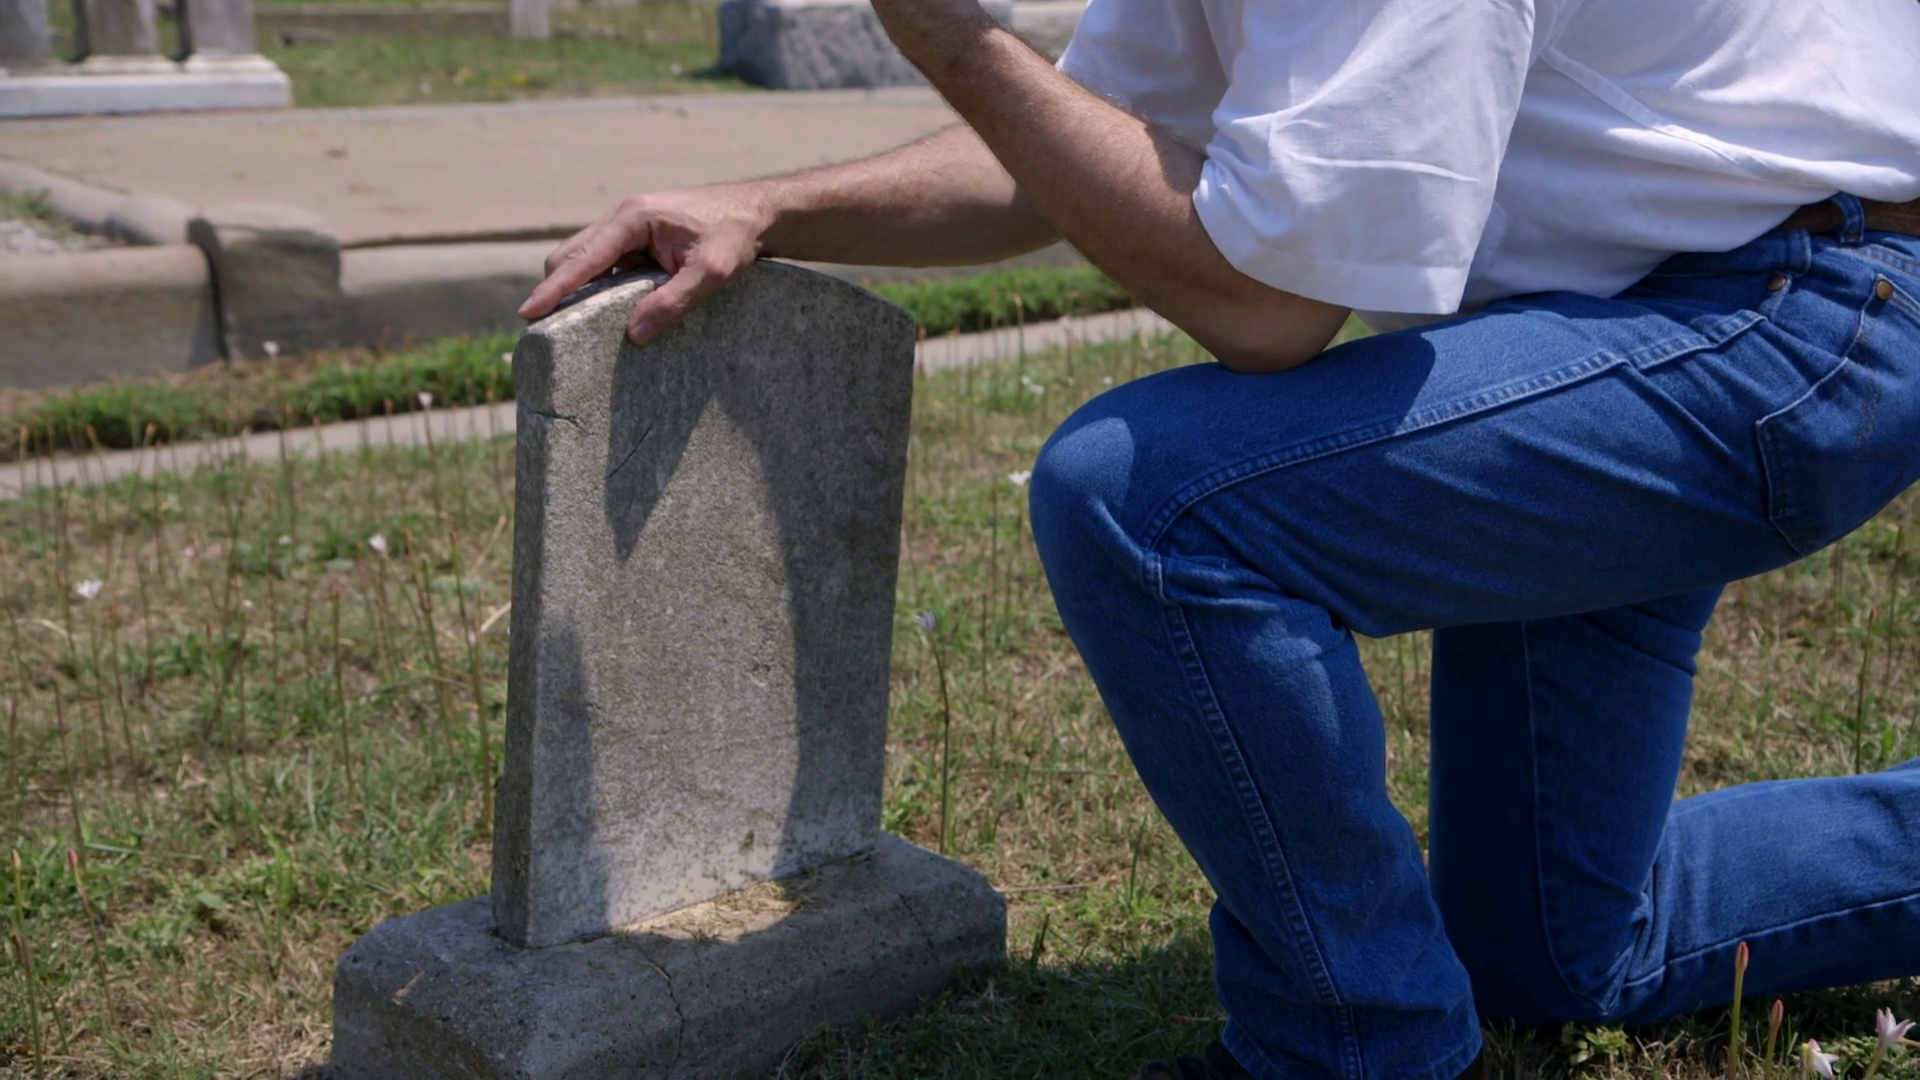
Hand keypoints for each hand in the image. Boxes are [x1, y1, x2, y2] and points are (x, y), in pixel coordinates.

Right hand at [517, 185, 772, 343]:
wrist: (757, 212)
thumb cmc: (735, 235)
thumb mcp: (712, 272)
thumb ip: (674, 301)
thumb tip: (633, 334)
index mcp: (633, 218)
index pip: (582, 257)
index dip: (554, 288)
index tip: (528, 313)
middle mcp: (622, 218)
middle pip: (570, 255)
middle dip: (555, 289)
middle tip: (541, 328)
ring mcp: (627, 228)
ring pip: (584, 259)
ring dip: (574, 288)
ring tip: (562, 325)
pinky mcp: (636, 240)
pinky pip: (604, 264)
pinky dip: (595, 286)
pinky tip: (598, 313)